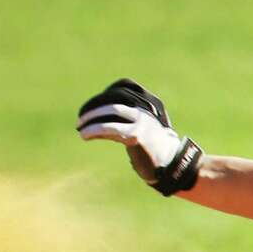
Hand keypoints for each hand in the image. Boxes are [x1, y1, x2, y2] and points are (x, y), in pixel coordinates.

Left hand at [76, 78, 202, 196]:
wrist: (172, 166)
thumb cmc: (154, 148)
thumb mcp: (145, 125)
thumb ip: (130, 116)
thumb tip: (101, 114)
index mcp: (150, 101)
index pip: (124, 85)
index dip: (105, 94)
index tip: (91, 107)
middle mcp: (147, 107)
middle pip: (115, 96)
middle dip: (94, 105)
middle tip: (80, 118)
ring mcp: (143, 120)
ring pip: (112, 110)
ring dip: (91, 117)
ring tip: (80, 127)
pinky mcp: (137, 135)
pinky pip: (111, 128)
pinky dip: (94, 130)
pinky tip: (84, 135)